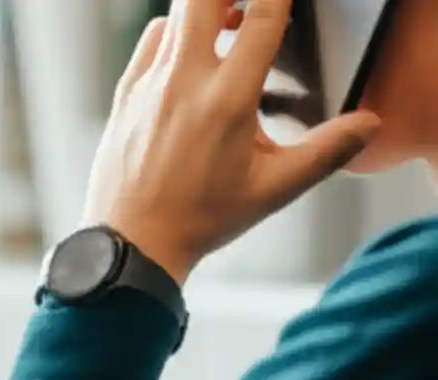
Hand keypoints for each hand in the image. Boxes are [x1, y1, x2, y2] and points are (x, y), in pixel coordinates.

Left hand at [82, 0, 381, 284]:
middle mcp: (184, 81)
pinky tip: (190, 58)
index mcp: (227, 99)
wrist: (132, 242)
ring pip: (176, 14)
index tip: (286, 1)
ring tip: (230, 27)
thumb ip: (327, 151)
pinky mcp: (125, 93)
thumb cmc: (200, 218)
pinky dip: (174, 35)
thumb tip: (367, 124)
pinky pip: (152, 41)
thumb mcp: (274, 189)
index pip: (263, 16)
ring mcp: (149, 84)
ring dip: (206, 11)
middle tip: (252, 5)